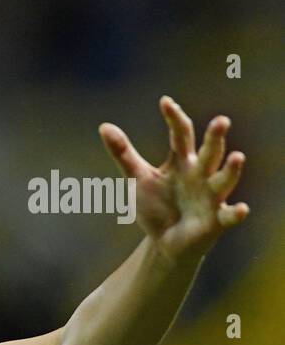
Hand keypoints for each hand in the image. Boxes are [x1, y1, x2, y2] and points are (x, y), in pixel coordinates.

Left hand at [99, 96, 248, 265]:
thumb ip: (123, 153)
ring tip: (237, 157)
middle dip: (215, 137)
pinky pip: (229, 216)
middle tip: (221, 120)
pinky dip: (236, 213)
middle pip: (210, 152)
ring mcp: (211, 196)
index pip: (181, 135)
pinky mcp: (216, 220)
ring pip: (224, 179)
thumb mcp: (137, 178)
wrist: (165, 242)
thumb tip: (103, 126)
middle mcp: (201, 174)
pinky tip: (241, 209)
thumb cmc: (156, 205)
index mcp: (183, 161)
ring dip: (231, 170)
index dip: (174, 119)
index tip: (165, 102)